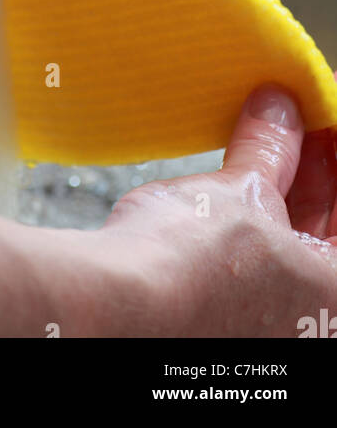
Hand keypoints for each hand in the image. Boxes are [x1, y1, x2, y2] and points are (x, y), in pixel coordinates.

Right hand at [96, 84, 336, 336]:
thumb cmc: (189, 272)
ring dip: (284, 185)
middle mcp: (307, 318)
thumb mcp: (241, 192)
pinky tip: (237, 171)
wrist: (116, 305)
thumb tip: (279, 109)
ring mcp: (264, 321)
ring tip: (268, 133)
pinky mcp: (223, 312)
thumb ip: (269, 150)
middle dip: (315, 170)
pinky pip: (255, 252)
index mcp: (333, 298)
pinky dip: (253, 210)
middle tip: (300, 119)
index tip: (322, 118)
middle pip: (326, 228)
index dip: (334, 159)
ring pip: (291, 241)